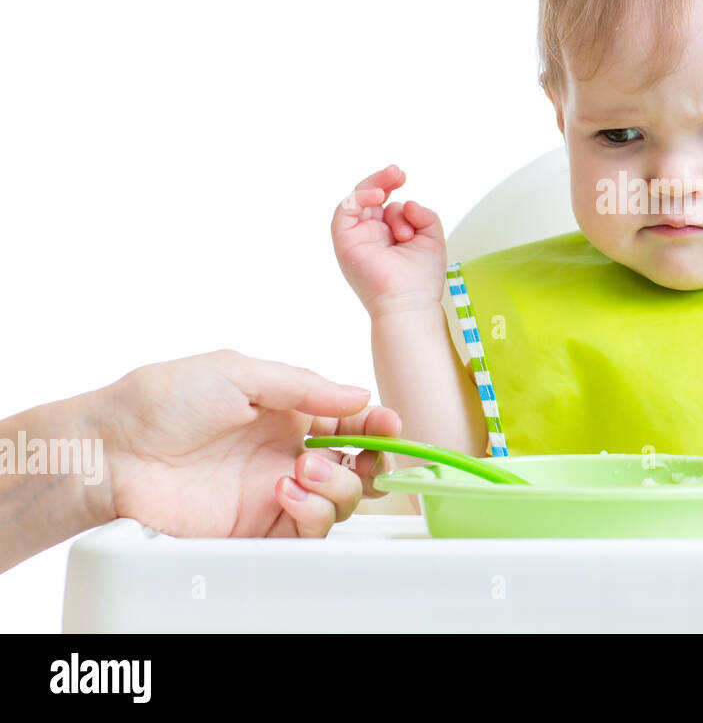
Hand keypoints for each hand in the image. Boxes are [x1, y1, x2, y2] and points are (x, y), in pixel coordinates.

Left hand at [100, 349, 400, 537]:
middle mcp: (288, 454)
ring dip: (337, 484)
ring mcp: (275, 493)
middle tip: (366, 451)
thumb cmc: (163, 401)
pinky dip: (311, 510)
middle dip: (374, 460)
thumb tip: (359, 395)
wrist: (113, 452)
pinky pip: (309, 530)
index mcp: (289, 413)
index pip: (351, 422)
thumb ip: (305, 385)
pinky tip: (284, 489)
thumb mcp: (239, 372)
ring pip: (342, 501)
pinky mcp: (258, 528)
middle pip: (358, 467)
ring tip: (302, 467)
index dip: (377, 425)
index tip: (388, 424)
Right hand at [332, 164, 446, 316]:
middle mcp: (369, 235)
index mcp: (387, 235)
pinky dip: (359, 198)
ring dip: (376, 189)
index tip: (403, 177)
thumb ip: (424, 215)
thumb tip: (407, 202)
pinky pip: (344, 212)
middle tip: (399, 173)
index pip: (384, 204)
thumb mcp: (432, 238)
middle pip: (369, 198)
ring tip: (395, 183)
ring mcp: (356, 238)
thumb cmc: (421, 279)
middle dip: (383, 181)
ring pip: (358, 201)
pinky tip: (378, 196)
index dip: (391, 186)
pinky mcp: (345, 242)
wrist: (411, 302)